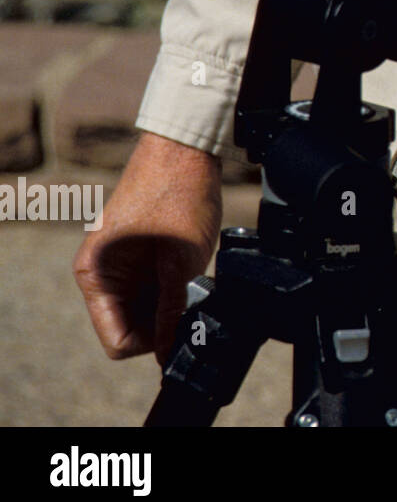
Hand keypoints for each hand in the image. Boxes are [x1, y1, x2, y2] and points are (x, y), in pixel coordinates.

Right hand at [73, 132, 221, 363]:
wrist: (185, 149)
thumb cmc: (177, 195)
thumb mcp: (180, 260)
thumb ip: (173, 309)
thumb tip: (169, 352)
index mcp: (96, 276)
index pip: (117, 340)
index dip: (152, 342)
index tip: (182, 325)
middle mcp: (102, 274)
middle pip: (132, 327)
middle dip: (164, 322)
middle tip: (194, 299)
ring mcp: (122, 264)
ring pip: (147, 309)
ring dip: (172, 303)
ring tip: (195, 278)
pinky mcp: (141, 255)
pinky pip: (156, 287)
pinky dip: (175, 286)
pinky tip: (194, 269)